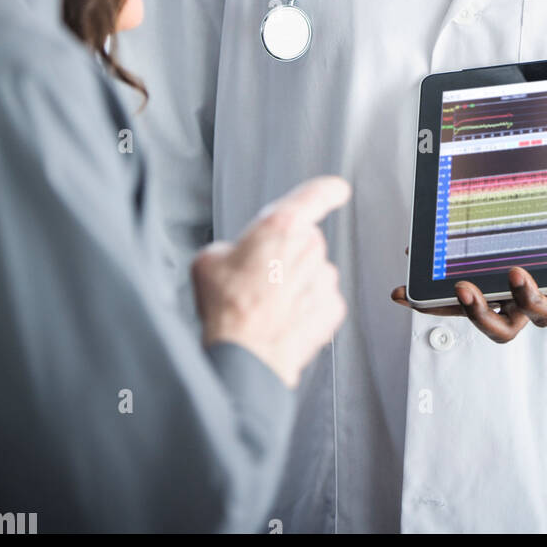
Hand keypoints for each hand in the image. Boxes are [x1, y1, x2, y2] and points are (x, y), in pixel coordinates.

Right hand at [192, 175, 350, 387]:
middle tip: (258, 278)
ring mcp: (323, 279)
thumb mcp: (209, 262)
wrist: (246, 356)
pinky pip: (320, 299)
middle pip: (304, 240)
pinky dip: (305, 307)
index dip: (327, 190)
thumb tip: (233, 257)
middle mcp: (308, 247)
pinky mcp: (332, 307)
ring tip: (266, 305)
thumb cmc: (227, 309)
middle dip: (286, 255)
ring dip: (295, 283)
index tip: (337, 189)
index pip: (314, 195)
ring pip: (313, 271)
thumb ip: (231, 248)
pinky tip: (282, 319)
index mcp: (281, 226)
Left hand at [390, 196, 546, 344]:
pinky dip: (424, 296)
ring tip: (417, 292)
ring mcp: (498, 301)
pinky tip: (401, 288)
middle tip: (468, 287)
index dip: (531, 297)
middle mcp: (524, 306)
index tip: (518, 273)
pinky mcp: (475, 290)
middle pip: (504, 325)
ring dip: (445, 307)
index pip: (545, 309)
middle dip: (483, 312)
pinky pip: (448, 300)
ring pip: (471, 316)